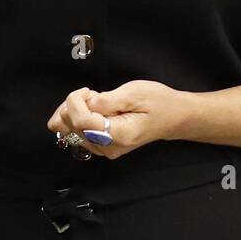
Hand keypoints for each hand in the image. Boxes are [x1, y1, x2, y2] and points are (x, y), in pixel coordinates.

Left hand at [46, 80, 185, 159]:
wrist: (172, 117)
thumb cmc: (158, 102)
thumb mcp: (136, 92)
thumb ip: (109, 100)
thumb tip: (87, 103)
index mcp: (119, 135)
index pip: (82, 121)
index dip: (76, 101)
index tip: (88, 90)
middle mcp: (108, 147)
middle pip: (72, 126)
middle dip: (74, 104)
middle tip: (94, 94)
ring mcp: (103, 149)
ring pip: (69, 131)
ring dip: (73, 111)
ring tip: (94, 101)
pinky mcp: (100, 147)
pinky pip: (76, 133)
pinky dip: (76, 118)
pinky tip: (90, 109)